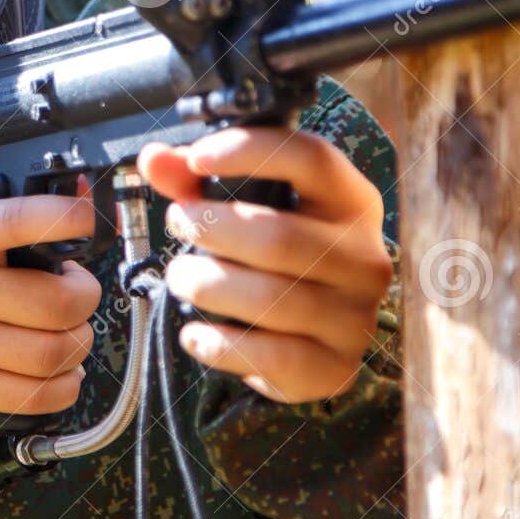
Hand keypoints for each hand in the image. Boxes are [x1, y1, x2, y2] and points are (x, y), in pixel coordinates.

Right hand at [0, 194, 101, 411]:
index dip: (68, 219)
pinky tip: (61, 367)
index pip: (19, 220)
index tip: (93, 220)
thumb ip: (9, 207)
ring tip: (70, 330)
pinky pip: (36, 396)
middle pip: (56, 303)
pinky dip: (66, 384)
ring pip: (54, 354)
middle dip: (85, 296)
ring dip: (79, 342)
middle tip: (77, 292)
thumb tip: (83, 194)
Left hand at [137, 126, 393, 403]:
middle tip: (178, 223)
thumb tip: (155, 159)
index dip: (250, 151)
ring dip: (208, 285)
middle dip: (213, 229)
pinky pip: (270, 355)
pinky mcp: (335, 367)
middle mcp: (364, 257)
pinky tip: (194, 334)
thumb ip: (198, 182)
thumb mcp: (249, 211)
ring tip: (180, 277)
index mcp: (351, 202)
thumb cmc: (277, 261)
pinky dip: (219, 344)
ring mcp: (355, 316)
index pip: (312, 159)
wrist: (315, 342)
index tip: (197, 158)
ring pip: (270, 298)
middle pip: (280, 237)